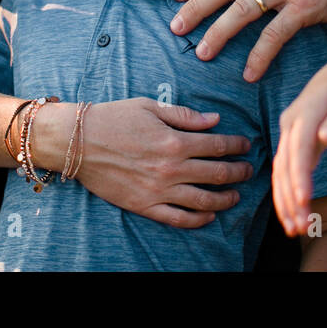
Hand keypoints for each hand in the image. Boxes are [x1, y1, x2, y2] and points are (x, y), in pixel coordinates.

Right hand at [72, 97, 254, 227]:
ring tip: (236, 196)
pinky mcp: (144, 206)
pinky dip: (198, 220)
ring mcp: (158, 191)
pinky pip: (178, 219)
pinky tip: (209, 216)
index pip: (218, 146)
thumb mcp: (150, 107)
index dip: (237, 146)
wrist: (77, 141)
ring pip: (203, 201)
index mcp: (174, 141)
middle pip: (217, 174)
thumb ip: (185, 116)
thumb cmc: (113, 118)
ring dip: (225, 199)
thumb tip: (214, 120)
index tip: (246, 146)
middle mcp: (171, 169)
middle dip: (238, 172)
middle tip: (248, 170)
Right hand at [272, 56, 326, 236]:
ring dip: (285, 201)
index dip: (299, 174)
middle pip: (285, 164)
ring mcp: (287, 134)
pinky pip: (283, 172)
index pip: (299, 146)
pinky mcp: (290, 144)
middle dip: (290, 197)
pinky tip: (293, 216)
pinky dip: (285, 195)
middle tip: (302, 228)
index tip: (304, 199)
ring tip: (297, 230)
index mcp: (305, 111)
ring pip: (280, 172)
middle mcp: (290, 123)